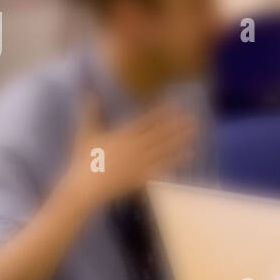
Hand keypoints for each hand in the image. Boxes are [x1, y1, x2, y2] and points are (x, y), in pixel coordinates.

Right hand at [64, 97, 197, 208]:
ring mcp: (139, 162)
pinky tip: (190, 154)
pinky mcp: (141, 177)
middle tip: (194, 117)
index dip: (162, 113)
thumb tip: (90, 94)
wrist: (85, 185)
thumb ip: (91, 112)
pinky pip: (163, 167)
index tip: (176, 105)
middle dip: (177, 125)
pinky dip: (176, 161)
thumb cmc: (84, 159)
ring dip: (181, 139)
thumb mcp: (86, 132)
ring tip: (195, 132)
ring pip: (165, 148)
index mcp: (122, 135)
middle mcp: (134, 147)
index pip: (146, 121)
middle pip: (160, 134)